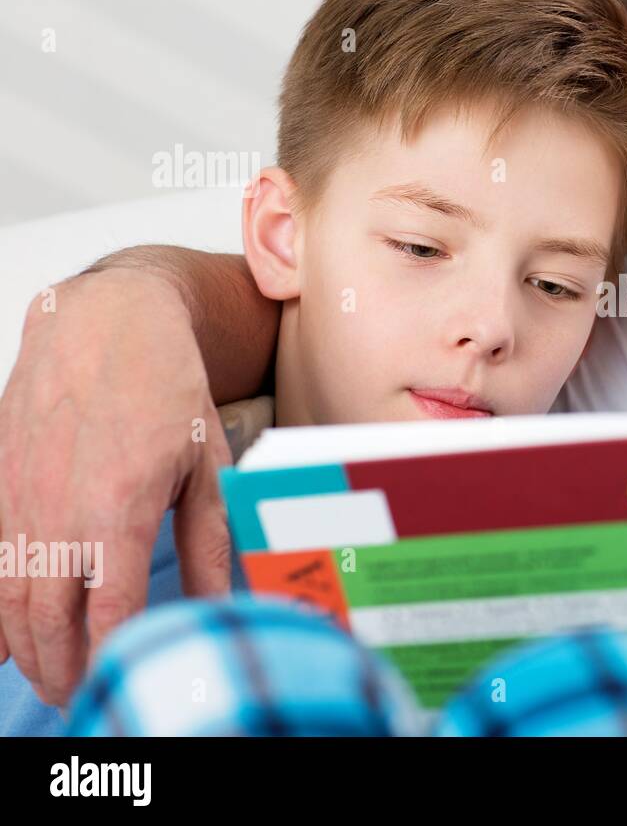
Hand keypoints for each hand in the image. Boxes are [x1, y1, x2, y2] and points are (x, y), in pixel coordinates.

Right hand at [0, 267, 232, 705]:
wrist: (105, 320)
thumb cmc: (166, 388)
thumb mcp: (207, 465)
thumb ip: (208, 541)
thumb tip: (216, 603)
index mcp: (118, 507)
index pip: (108, 610)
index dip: (112, 657)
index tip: (120, 683)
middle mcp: (58, 508)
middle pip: (47, 617)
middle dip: (60, 667)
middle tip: (79, 696)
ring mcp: (17, 494)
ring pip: (5, 593)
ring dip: (21, 644)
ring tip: (45, 674)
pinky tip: (2, 632)